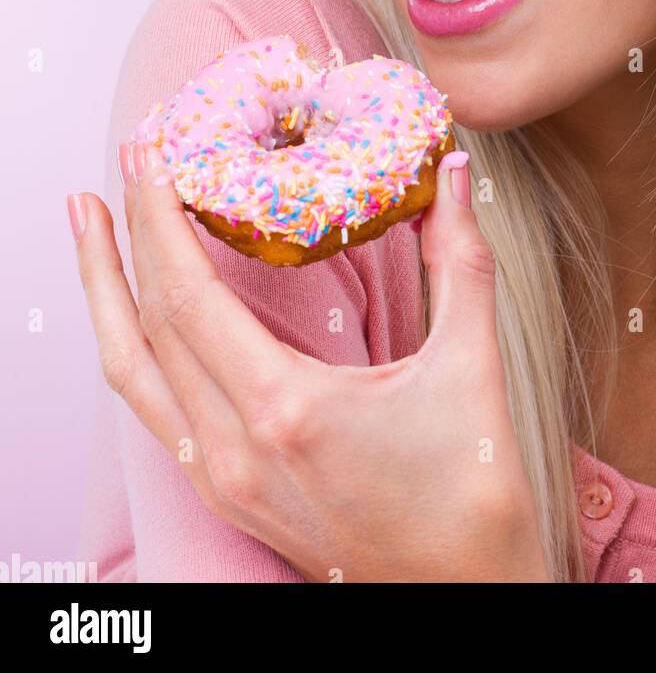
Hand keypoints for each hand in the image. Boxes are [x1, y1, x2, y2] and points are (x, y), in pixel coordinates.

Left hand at [68, 144, 550, 582]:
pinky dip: (133, 342)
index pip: (189, 298)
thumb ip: (462, 261)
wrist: (466, 593)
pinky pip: (154, 407)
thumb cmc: (472, 491)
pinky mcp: (227, 494)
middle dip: (125, 234)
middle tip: (129, 155)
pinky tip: (139, 306)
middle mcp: (233, 450)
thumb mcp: (473, 367)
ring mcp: (221, 479)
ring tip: (92, 222)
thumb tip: (456, 172)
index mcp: (285, 411)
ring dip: (106, 290)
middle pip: (148, 325)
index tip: (152, 151)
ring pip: (131, 373)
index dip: (159, 218)